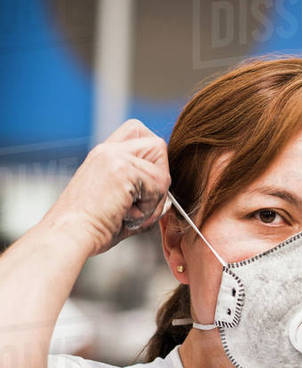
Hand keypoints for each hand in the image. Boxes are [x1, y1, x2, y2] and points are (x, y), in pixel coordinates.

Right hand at [44, 119, 170, 256]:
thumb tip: (167, 194)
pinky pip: (158, 187)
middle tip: (138, 201)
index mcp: (103, 155)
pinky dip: (149, 208)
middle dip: (159, 177)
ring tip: (128, 212)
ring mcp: (114, 156)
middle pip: (158, 146)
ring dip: (154, 199)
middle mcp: (107, 150)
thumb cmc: (90, 227)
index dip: (151, 158)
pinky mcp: (121, 169)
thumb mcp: (115, 199)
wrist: (68, 235)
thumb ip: (138, 187)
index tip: (140, 186)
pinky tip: (126, 215)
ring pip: (162, 172)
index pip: (139, 132)